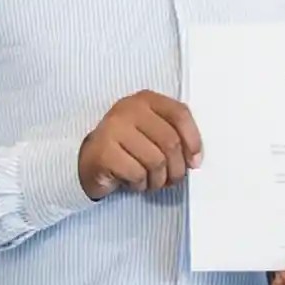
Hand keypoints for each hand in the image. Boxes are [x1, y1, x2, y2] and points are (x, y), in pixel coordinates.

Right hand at [77, 90, 201, 198]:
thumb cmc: (128, 149)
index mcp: (146, 99)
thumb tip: (194, 159)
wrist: (89, 162)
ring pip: (156, 161)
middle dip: (177, 168)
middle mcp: (128, 109)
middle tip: (172, 180)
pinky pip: (137, 174)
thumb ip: (175, 136)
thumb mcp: (153, 134)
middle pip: (171, 141)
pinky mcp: (103, 152)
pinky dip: (140, 185)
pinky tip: (132, 182)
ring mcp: (113, 128)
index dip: (193, 140)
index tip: (195, 161)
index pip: (180, 113)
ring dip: (158, 180)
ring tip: (151, 181)